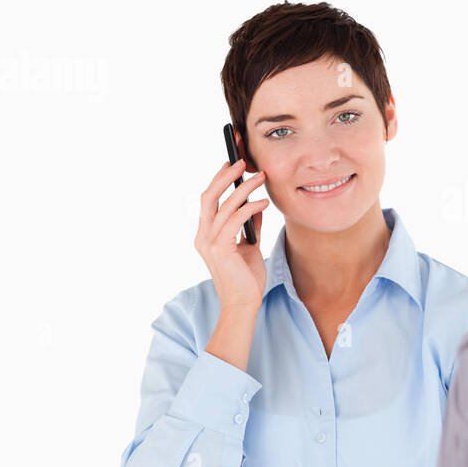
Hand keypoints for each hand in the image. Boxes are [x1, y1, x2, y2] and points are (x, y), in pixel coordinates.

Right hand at [196, 157, 269, 312]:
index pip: (209, 200)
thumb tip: (256, 206)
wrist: (243, 304)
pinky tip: (264, 203)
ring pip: (224, 205)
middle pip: (209, 197)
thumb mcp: (249, 247)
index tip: (232, 165)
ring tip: (261, 178)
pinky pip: (235, 220)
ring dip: (244, 188)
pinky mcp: (220, 249)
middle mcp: (203, 236)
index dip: (218, 180)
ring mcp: (209, 242)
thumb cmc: (246, 279)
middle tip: (242, 161)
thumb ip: (249, 226)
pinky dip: (250, 208)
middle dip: (225, 176)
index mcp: (206, 235)